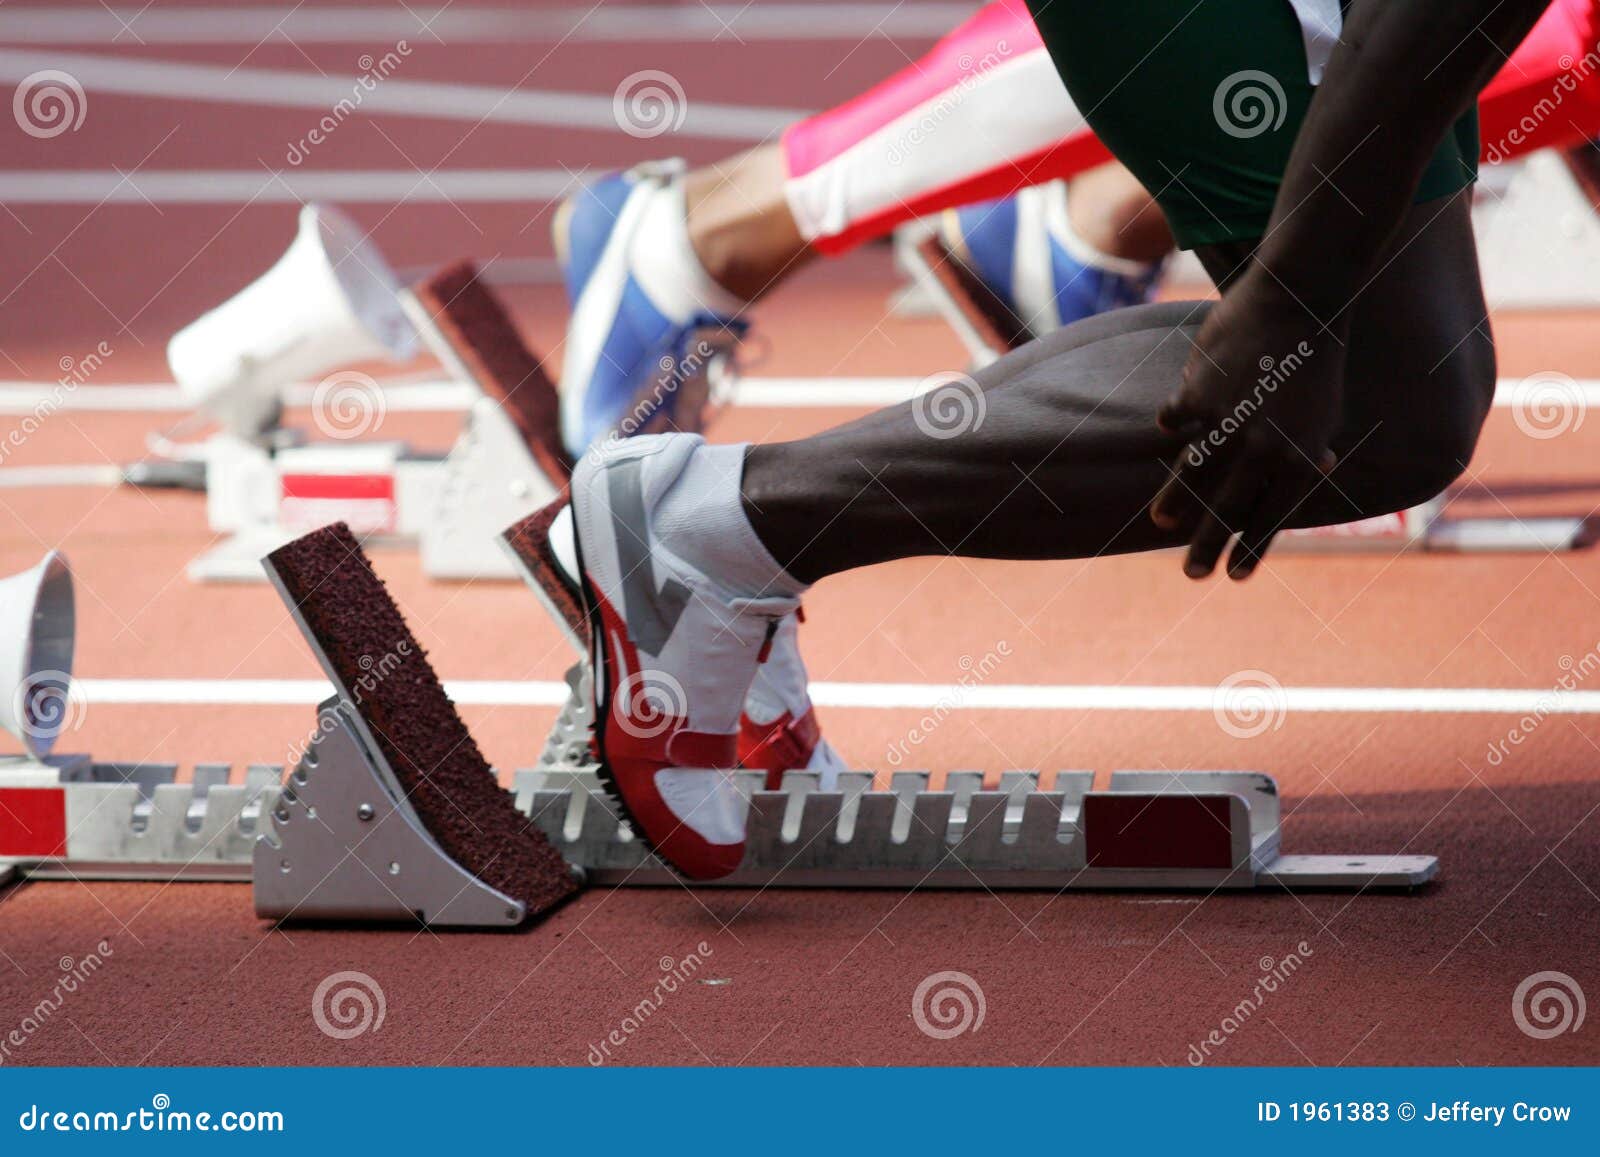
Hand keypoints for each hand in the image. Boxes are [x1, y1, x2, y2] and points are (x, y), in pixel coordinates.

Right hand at [1151, 272, 1344, 578]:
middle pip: (1227, 510)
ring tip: (1162, 521)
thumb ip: (1316, 443)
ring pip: (1193, 473)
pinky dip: (1173, 422)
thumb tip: (1321, 469)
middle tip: (1192, 576)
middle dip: (1207, 547)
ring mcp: (1229, 423)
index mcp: (1300, 458)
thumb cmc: (1319, 357)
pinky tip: (1166, 429)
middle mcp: (1263, 449)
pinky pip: (1178, 417)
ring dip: (1177, 502)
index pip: (1270, 518)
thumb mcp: (1328, 410)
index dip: (1251, 550)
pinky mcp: (1200, 395)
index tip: (1234, 576)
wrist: (1299, 300)